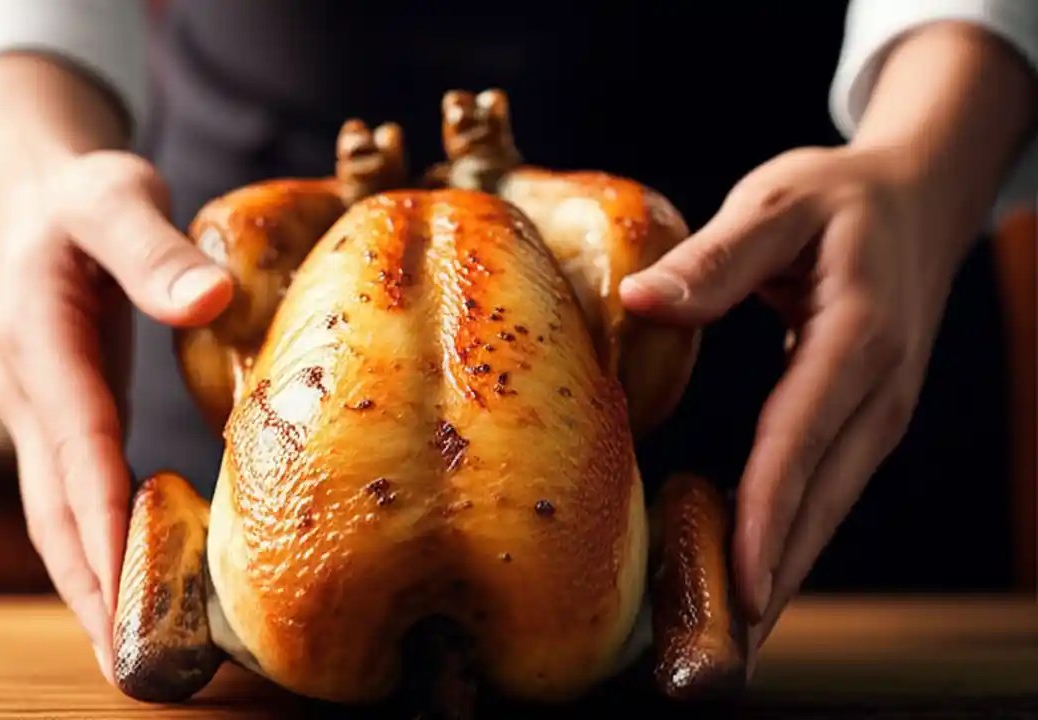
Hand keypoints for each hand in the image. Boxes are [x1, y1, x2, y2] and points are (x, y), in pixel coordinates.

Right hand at [0, 56, 233, 681]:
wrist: (36, 190)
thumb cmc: (83, 192)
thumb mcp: (115, 195)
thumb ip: (153, 249)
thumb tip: (211, 303)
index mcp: (39, 343)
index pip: (76, 450)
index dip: (104, 524)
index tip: (129, 593)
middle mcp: (29, 392)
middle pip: (54, 507)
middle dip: (90, 586)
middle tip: (130, 665)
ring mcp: (37, 411)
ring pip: (55, 513)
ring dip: (89, 582)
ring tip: (128, 652)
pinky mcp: (60, 416)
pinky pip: (74, 493)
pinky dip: (98, 544)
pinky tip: (134, 580)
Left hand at [620, 20, 1035, 659]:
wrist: (918, 197)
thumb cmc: (838, 197)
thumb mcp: (776, 202)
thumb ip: (714, 257)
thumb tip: (640, 303)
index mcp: (857, 336)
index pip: (800, 441)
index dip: (767, 518)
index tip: (738, 586)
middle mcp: (877, 391)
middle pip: (819, 503)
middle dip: (770, 581)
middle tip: (718, 654)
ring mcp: (877, 414)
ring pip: (825, 513)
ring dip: (780, 578)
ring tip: (729, 644)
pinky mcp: (864, 422)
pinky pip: (823, 496)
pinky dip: (788, 545)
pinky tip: (751, 584)